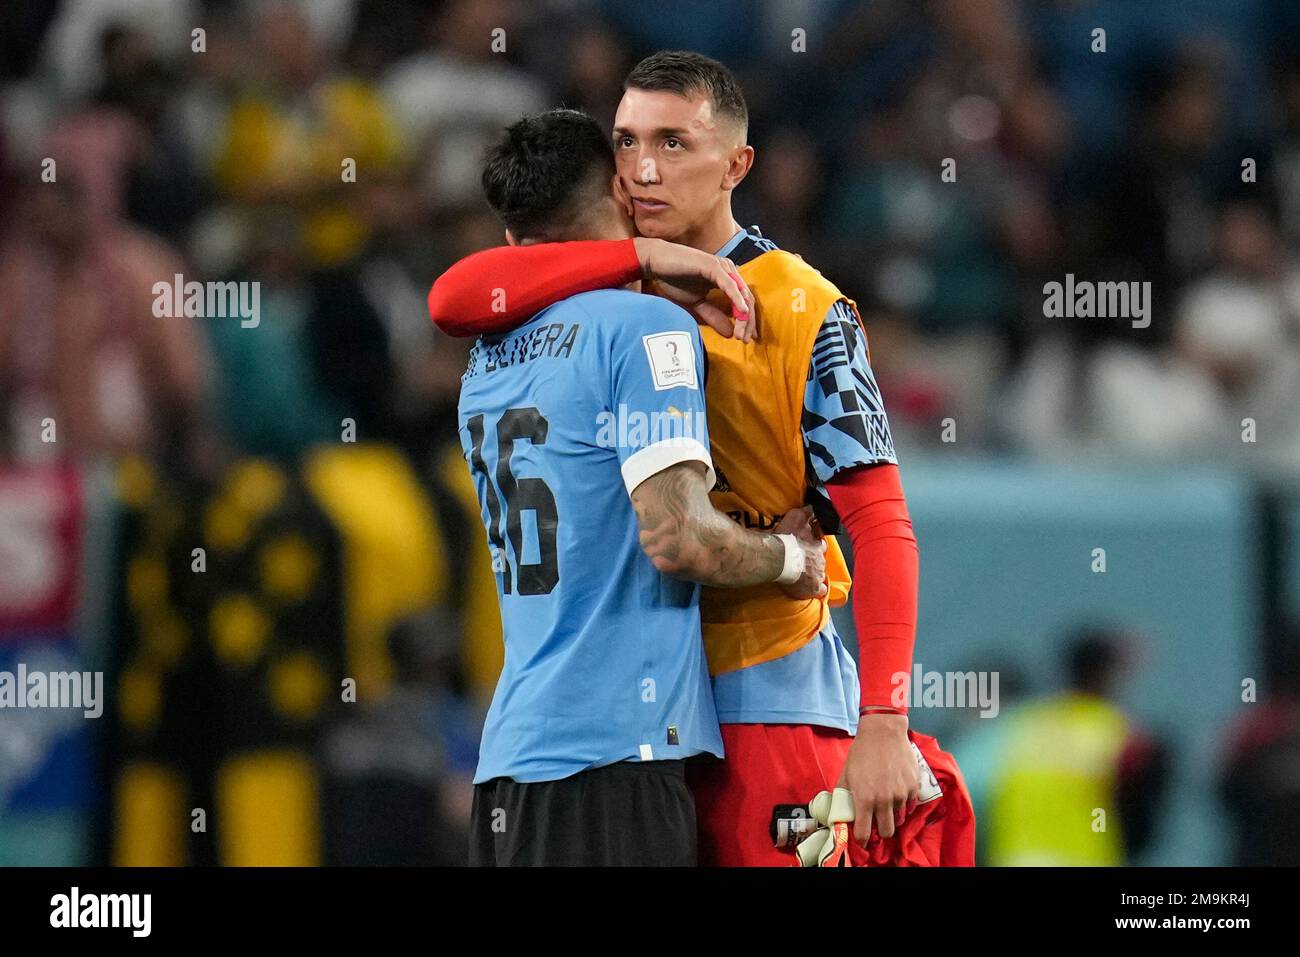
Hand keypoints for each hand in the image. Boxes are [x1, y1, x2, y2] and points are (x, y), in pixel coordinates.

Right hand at [633, 237, 756, 340]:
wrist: (656, 261)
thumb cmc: (674, 279)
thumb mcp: (697, 304)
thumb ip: (713, 315)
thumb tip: (730, 334)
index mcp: (727, 278)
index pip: (744, 301)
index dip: (747, 321)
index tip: (746, 339)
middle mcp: (729, 270)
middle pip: (747, 298)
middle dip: (748, 322)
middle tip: (745, 340)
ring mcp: (723, 267)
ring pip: (741, 293)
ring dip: (744, 315)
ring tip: (741, 333)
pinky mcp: (713, 266)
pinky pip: (729, 284)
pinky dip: (736, 298)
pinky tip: (741, 312)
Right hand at [774, 505, 826, 598]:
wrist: (779, 558)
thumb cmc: (786, 539)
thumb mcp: (795, 518)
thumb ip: (805, 512)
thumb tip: (812, 505)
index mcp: (817, 545)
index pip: (820, 545)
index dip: (815, 546)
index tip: (810, 546)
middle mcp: (820, 559)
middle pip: (821, 560)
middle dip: (816, 560)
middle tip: (806, 561)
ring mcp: (818, 574)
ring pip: (821, 574)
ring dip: (815, 574)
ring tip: (806, 576)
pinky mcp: (813, 587)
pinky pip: (820, 590)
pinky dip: (818, 590)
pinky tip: (815, 590)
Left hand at [837, 713, 918, 843]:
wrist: (883, 732)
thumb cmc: (862, 752)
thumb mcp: (846, 773)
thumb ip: (843, 795)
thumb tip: (840, 811)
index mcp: (864, 798)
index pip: (864, 833)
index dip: (862, 839)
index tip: (862, 838)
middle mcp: (884, 800)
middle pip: (887, 832)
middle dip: (880, 832)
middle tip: (876, 823)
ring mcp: (901, 795)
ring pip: (899, 820)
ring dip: (892, 816)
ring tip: (887, 805)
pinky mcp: (913, 787)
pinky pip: (909, 806)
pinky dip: (903, 805)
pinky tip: (897, 793)